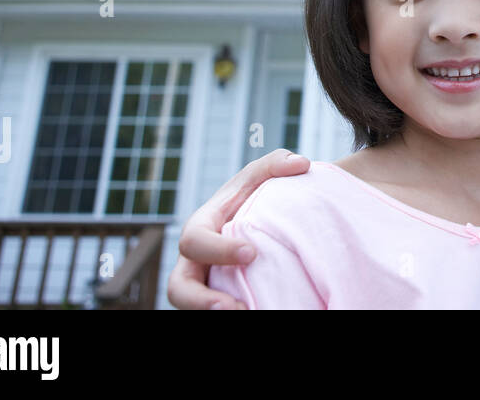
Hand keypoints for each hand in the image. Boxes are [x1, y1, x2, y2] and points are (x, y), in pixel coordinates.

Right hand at [167, 149, 311, 308]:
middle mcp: (194, 261)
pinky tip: (260, 311)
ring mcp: (203, 283)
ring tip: (249, 314)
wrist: (259, 219)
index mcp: (200, 227)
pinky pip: (216, 310)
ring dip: (213, 314)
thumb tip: (301, 164)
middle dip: (200, 300)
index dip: (217, 249)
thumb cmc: (255, 194)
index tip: (251, 253)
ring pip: (192, 307)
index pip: (194, 240)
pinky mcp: (217, 298)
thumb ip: (276, 164)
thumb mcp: (261, 176)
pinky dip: (232, 313)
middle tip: (239, 307)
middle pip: (178, 287)